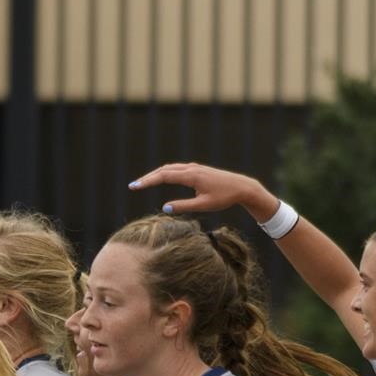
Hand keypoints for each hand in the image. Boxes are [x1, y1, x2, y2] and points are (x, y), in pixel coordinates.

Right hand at [129, 162, 267, 215]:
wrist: (242, 187)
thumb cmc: (224, 198)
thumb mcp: (204, 205)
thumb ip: (184, 206)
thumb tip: (165, 208)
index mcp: (191, 176)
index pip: (164, 176)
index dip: (148, 181)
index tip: (135, 186)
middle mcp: (191, 169)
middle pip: (164, 170)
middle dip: (148, 178)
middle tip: (133, 186)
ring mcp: (194, 167)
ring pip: (170, 168)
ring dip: (156, 174)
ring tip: (143, 182)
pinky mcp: (197, 170)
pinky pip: (177, 169)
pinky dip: (165, 172)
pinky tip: (161, 178)